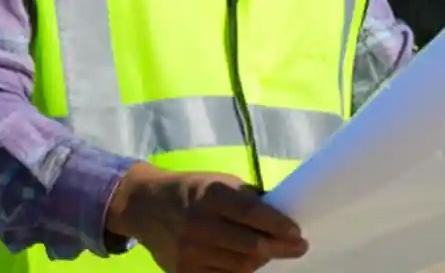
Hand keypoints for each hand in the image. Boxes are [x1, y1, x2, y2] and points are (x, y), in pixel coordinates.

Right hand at [106, 162, 307, 271]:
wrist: (147, 206)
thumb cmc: (192, 190)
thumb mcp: (220, 181)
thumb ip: (248, 198)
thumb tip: (281, 213)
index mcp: (211, 195)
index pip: (251, 213)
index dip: (277, 225)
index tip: (297, 233)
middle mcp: (199, 224)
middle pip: (248, 244)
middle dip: (278, 248)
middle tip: (298, 248)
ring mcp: (189, 252)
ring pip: (239, 265)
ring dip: (261, 260)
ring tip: (271, 252)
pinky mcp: (182, 271)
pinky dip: (240, 271)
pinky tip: (250, 263)